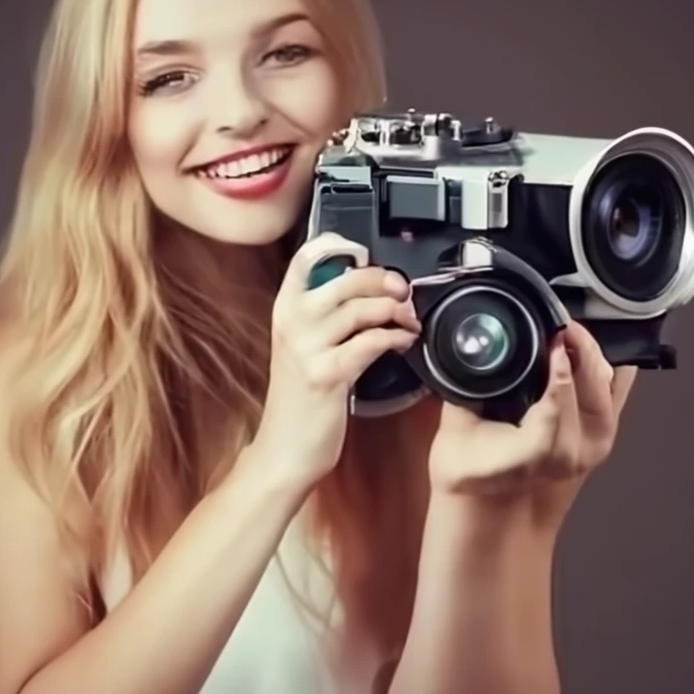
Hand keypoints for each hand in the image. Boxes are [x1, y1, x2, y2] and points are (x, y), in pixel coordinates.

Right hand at [252, 232, 421, 498]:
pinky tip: (403, 342)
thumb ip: (323, 316)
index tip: (364, 255)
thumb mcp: (302, 347)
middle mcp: (292, 322)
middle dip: (384, 280)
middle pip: (345, 278)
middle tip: (403, 292)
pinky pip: (372, 342)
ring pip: (362, 308)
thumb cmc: (300, 399)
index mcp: (285, 309)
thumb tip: (366, 287)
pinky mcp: (328, 374)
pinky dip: (396, 338)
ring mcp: (308, 348)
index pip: (305, 256)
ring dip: (396, 311)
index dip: (339, 245)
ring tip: (409, 320)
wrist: (285, 449)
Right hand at [427, 320, 637, 522]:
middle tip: (559, 321)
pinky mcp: (604, 439)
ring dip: (593, 354)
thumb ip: (466, 384)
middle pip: (593, 387)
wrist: (494, 515)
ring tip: (570, 330)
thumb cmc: (472, 471)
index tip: (551, 332)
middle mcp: (574, 450)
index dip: (559, 364)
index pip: (561, 402)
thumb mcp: (457, 428)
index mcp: (538, 449)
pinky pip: (617, 393)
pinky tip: (593, 346)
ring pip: (608, 386)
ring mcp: (595, 446)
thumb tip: (474, 337)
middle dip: (581, 349)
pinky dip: (610, 366)